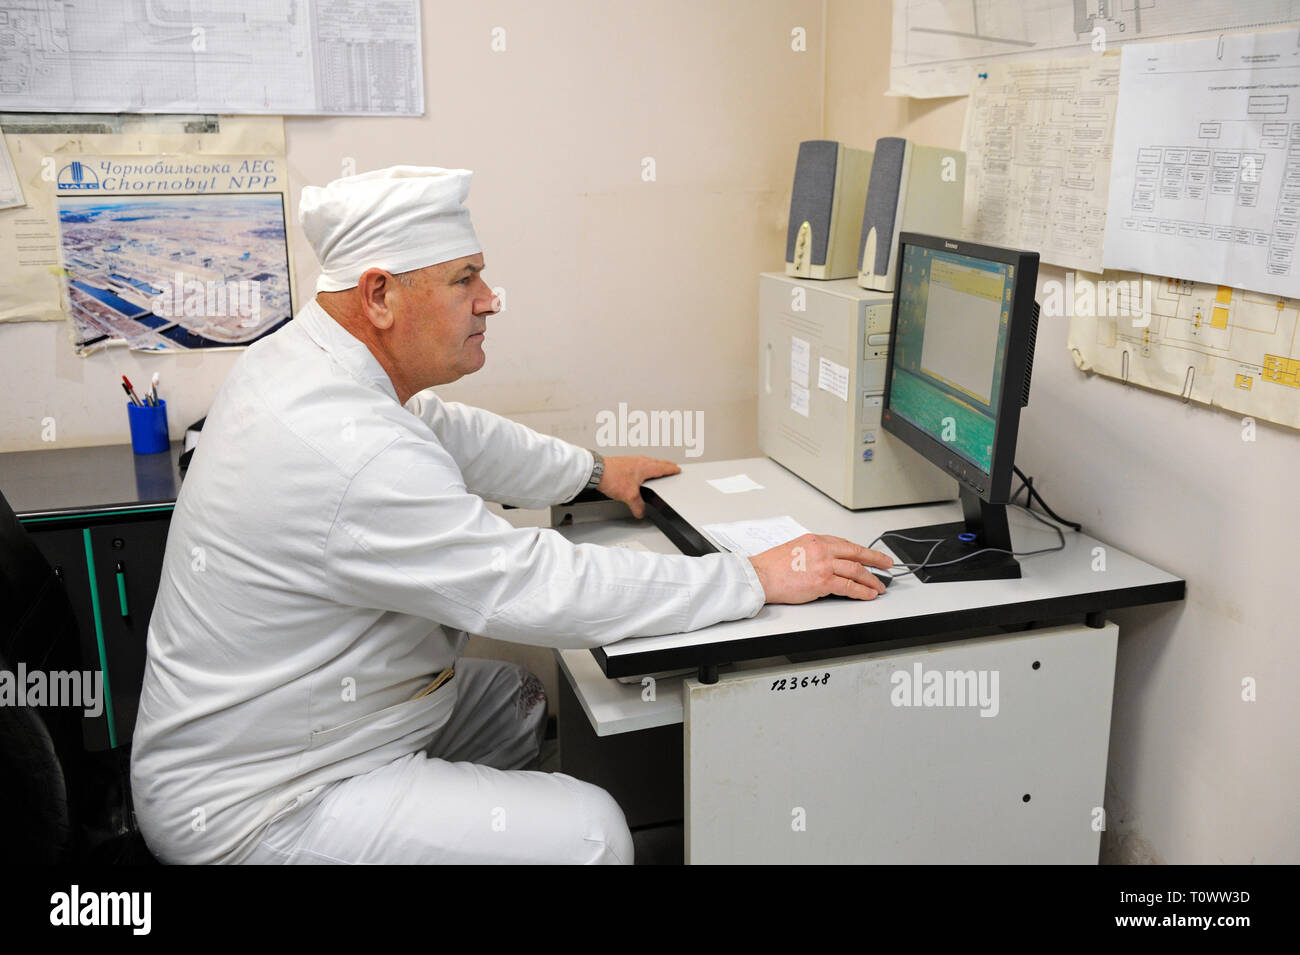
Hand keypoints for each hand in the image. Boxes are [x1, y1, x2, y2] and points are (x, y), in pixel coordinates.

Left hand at [596, 455, 680, 518]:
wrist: (595, 471)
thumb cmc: (612, 477)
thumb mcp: (629, 496)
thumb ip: (638, 506)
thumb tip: (641, 512)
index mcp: (646, 467)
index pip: (664, 467)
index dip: (672, 469)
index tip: (677, 469)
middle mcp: (639, 461)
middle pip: (657, 462)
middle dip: (665, 465)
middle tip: (671, 466)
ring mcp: (631, 460)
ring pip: (647, 461)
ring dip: (654, 464)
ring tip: (656, 468)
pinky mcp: (623, 462)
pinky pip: (638, 463)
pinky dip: (643, 466)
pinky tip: (638, 471)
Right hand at [748, 534, 891, 602]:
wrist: (759, 576)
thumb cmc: (770, 566)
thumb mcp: (794, 548)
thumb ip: (812, 553)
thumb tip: (826, 563)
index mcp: (815, 539)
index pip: (845, 544)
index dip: (861, 551)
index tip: (870, 555)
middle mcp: (822, 549)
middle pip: (856, 554)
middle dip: (875, 560)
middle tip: (886, 564)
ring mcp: (824, 564)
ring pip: (856, 570)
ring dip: (871, 579)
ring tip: (879, 586)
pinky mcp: (823, 581)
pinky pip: (849, 586)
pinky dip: (862, 591)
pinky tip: (869, 594)